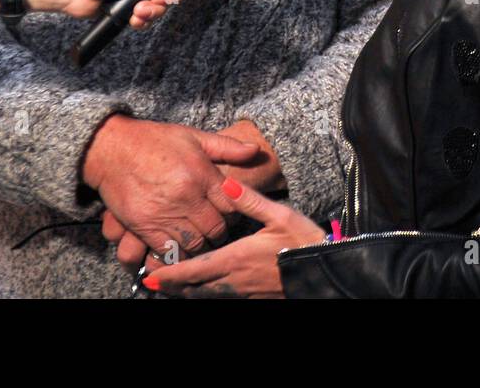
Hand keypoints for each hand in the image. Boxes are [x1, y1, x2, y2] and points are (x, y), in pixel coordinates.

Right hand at [83, 115, 258, 269]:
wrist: (111, 149)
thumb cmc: (154, 140)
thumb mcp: (193, 136)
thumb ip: (226, 147)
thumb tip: (255, 151)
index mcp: (202, 173)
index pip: (232, 205)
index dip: (234, 212)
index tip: (229, 213)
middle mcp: (187, 196)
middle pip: (216, 229)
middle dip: (219, 233)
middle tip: (214, 230)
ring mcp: (166, 213)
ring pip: (195, 244)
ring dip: (199, 245)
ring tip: (198, 239)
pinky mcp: (145, 226)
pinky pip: (169, 250)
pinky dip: (176, 253)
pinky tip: (178, 246)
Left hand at [142, 178, 326, 297]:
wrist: (330, 274)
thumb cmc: (305, 244)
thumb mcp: (280, 216)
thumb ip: (249, 200)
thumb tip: (226, 181)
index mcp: (236, 259)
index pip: (193, 271)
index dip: (169, 275)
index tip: (150, 277)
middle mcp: (235, 281)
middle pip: (195, 289)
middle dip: (172, 287)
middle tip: (153, 282)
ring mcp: (246, 293)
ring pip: (208, 297)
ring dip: (188, 293)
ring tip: (172, 288)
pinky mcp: (257, 299)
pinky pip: (225, 299)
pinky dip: (208, 295)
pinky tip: (208, 290)